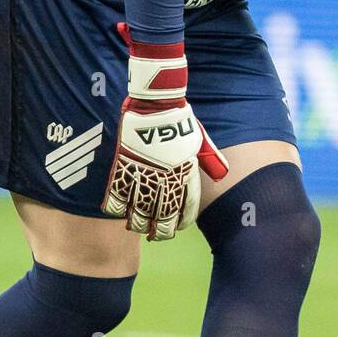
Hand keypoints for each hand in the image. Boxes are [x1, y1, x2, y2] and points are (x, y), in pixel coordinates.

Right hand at [101, 24, 227, 239]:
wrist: (158, 101)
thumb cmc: (180, 120)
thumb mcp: (199, 140)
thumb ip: (209, 160)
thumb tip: (222, 174)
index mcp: (186, 173)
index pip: (186, 208)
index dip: (181, 222)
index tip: (176, 228)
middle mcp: (166, 177)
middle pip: (162, 216)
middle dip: (160, 231)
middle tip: (156, 235)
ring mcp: (143, 172)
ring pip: (138, 211)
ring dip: (138, 224)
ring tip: (138, 227)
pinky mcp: (124, 165)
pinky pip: (115, 195)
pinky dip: (115, 209)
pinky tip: (118, 212)